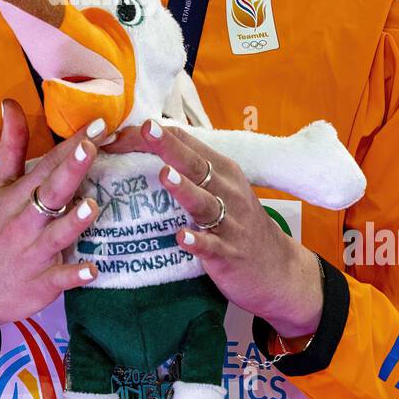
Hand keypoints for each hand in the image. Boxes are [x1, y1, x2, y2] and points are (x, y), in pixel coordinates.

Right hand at [0, 99, 110, 339]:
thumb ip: (11, 146)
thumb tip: (10, 102)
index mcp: (19, 196)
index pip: (48, 164)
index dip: (72, 144)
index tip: (97, 124)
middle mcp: (26, 222)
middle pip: (51, 192)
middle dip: (71, 170)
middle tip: (91, 147)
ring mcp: (34, 254)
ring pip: (57, 235)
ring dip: (74, 221)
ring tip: (92, 206)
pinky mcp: (40, 284)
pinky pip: (59, 279)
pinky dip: (73, 275)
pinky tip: (91, 271)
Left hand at [100, 120, 323, 335]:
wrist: (279, 269)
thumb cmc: (238, 223)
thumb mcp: (222, 188)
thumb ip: (192, 169)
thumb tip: (150, 146)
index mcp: (222, 171)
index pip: (187, 144)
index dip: (155, 136)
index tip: (119, 134)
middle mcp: (228, 192)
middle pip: (196, 165)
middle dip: (169, 147)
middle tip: (146, 129)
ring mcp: (230, 224)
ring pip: (204, 203)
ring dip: (184, 189)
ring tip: (164, 175)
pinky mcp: (228, 254)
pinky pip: (211, 246)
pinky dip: (197, 241)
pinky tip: (182, 237)